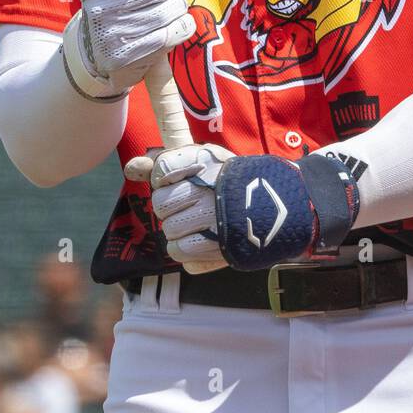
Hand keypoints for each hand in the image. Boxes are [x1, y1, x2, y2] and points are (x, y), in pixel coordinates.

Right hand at [63, 0, 195, 99]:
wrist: (95, 55)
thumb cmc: (115, 0)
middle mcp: (98, 6)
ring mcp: (111, 34)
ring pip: (170, 9)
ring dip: (176, 8)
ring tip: (168, 10)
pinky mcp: (126, 58)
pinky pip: (174, 33)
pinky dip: (182, 27)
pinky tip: (175, 26)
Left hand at [125, 145, 360, 274]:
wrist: (282, 205)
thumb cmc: (234, 181)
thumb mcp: (203, 162)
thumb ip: (161, 163)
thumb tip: (130, 168)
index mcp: (204, 160)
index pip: (162, 169)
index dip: (165, 179)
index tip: (181, 180)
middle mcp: (207, 188)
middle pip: (161, 203)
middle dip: (170, 208)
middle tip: (190, 206)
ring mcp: (213, 218)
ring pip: (168, 229)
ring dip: (178, 231)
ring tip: (198, 225)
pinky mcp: (218, 246)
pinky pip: (180, 252)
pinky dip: (185, 251)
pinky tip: (200, 242)